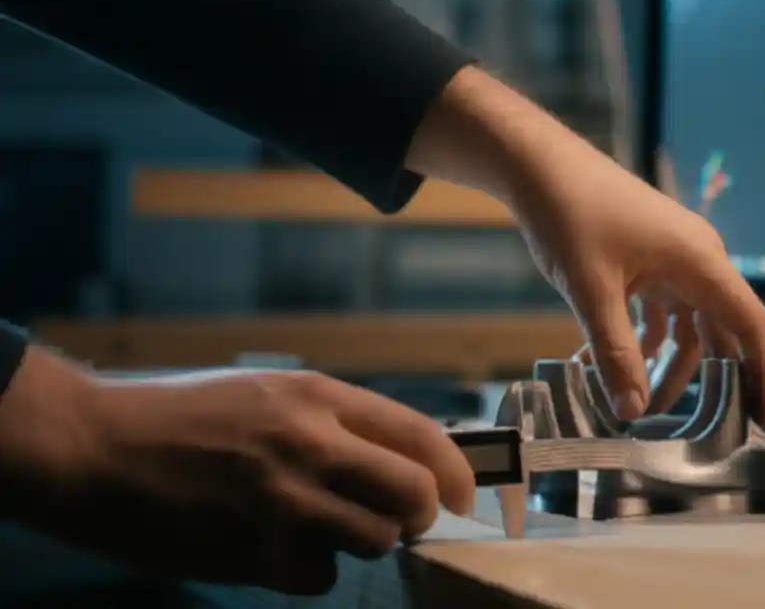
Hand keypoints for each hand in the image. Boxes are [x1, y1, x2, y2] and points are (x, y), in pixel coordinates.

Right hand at [0, 348, 474, 594]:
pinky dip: (310, 570)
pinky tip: (279, 549)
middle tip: (403, 521)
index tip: (461, 495)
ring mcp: (284, 503)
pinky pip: (320, 576)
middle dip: (421, 515)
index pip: (420, 434)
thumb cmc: (187, 418)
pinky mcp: (255, 553)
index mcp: (317, 398)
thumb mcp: (271, 394)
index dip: (455, 471)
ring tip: (327, 528)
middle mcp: (310, 446)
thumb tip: (406, 459)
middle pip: (414, 493)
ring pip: (375, 540)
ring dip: (364, 542)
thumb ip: (336, 421)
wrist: (98, 450)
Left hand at [409, 68, 764, 421]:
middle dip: (711, 380)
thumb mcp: (592, 293)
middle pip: (720, 330)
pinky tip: (606, 368)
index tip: (764, 416)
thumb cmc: (571, 215)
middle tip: (705, 429)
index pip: (750, 324)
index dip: (763, 371)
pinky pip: (658, 310)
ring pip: (685, 324)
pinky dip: (639, 340)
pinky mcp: (646, 258)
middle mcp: (696, 260)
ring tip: (639, 407)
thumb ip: (615, 354)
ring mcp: (671, 258)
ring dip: (665, 364)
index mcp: (700, 262)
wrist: (538, 165)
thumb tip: (633, 412)